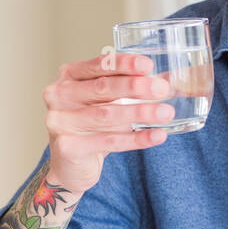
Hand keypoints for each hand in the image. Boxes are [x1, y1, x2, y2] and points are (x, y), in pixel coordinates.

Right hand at [41, 53, 174, 194]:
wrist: (70, 163)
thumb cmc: (91, 125)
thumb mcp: (106, 101)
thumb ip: (128, 88)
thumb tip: (167, 81)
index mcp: (69, 77)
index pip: (98, 65)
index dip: (124, 64)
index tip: (148, 65)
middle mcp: (60, 96)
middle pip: (102, 88)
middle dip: (135, 87)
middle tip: (162, 88)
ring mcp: (60, 122)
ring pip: (107, 115)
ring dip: (141, 113)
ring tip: (166, 112)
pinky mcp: (68, 147)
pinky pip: (109, 141)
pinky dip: (137, 139)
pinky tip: (157, 135)